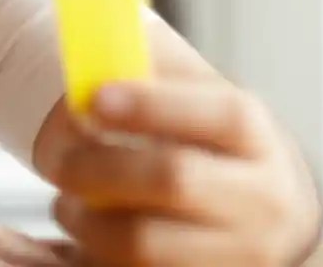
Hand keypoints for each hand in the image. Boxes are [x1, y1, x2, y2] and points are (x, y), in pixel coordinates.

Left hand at [46, 79, 321, 265]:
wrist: (261, 215)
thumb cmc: (211, 150)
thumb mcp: (197, 108)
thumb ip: (148, 85)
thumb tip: (85, 72)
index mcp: (258, 140)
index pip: (222, 116)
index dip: (154, 105)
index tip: (95, 99)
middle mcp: (262, 201)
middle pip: (174, 178)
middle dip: (100, 167)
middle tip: (60, 164)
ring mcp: (240, 253)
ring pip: (143, 242)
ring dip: (87, 221)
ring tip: (68, 206)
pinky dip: (94, 253)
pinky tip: (85, 236)